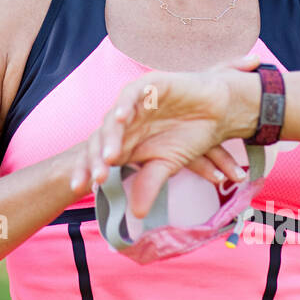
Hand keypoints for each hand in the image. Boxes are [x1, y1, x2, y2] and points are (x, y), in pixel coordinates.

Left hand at [69, 52, 261, 217]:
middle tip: (99, 178)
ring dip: (110, 137)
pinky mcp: (148, 85)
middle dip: (96, 159)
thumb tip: (136, 215)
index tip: (80, 188)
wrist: (219, 111)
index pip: (98, 156)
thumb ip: (149, 184)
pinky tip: (121, 118)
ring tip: (109, 157)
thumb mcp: (166, 164)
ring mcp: (134, 103)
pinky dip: (124, 105)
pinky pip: (131, 94)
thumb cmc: (190, 136)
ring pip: (113, 120)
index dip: (88, 170)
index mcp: (124, 141)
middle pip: (100, 140)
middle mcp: (125, 122)